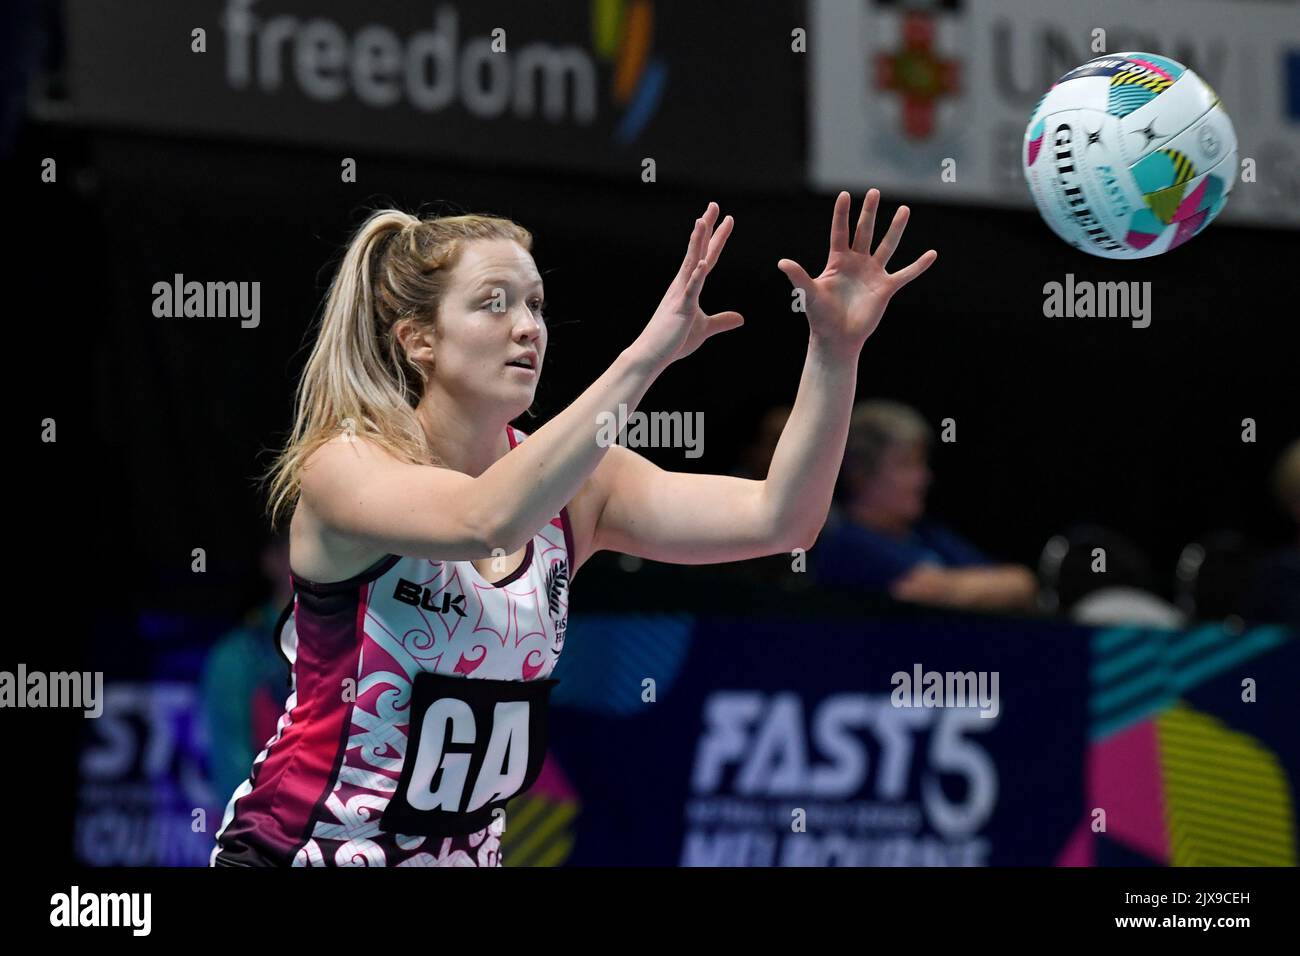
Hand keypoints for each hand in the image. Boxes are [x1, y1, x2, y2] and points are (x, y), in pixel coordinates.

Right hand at [631, 202, 743, 372]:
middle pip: (698, 250)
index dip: (717, 238)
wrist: (652, 355)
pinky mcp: (681, 309)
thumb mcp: (704, 329)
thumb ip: (721, 321)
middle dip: (707, 228)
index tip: (726, 219)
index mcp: (690, 287)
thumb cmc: (674, 341)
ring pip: (691, 262)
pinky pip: (690, 290)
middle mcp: (683, 284)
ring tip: (702, 220)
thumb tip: (741, 318)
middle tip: (714, 205)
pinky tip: (702, 262)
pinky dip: (696, 276)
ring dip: (697, 242)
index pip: (707, 257)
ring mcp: (681, 294)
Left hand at [778, 190, 936, 349]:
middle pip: (864, 232)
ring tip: (904, 209)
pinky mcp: (886, 288)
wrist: (836, 338)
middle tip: (874, 191)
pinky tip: (932, 254)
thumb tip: (781, 262)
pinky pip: (906, 274)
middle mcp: (856, 263)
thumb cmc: (820, 316)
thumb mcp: (808, 293)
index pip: (840, 232)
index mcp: (837, 261)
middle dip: (869, 212)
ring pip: (886, 246)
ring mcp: (872, 274)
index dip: (842, 214)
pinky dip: (919, 265)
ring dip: (896, 228)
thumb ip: (798, 276)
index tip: (845, 194)